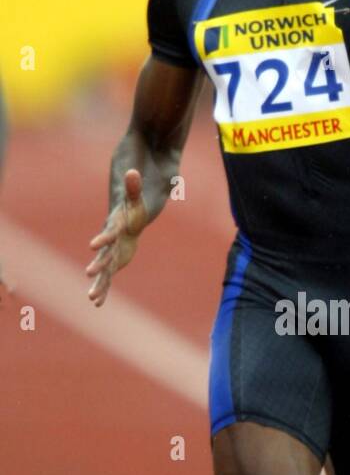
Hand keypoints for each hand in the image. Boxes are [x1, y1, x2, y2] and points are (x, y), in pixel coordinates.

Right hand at [86, 168, 147, 306]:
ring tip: (92, 299)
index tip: (94, 246)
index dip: (103, 239)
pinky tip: (97, 303)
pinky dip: (103, 289)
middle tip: (89, 274)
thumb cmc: (133, 208)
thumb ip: (133, 187)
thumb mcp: (136, 199)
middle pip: (104, 255)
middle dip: (98, 265)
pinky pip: (108, 278)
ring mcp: (111, 254)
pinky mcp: (114, 262)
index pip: (110, 234)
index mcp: (115, 227)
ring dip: (99, 284)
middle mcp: (110, 243)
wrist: (128, 219)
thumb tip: (133, 171)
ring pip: (104, 271)